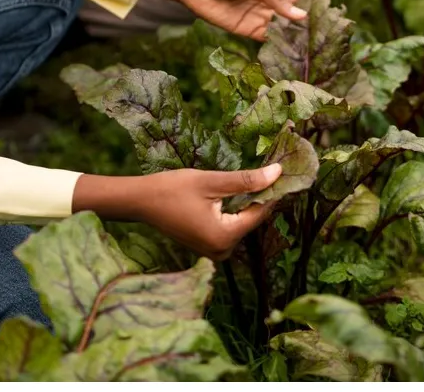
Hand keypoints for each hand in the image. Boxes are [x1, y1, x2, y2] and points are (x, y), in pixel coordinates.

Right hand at [138, 164, 282, 259]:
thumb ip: (246, 180)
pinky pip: (230, 227)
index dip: (272, 191)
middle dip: (259, 197)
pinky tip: (235, 193)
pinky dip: (234, 211)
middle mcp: (222, 251)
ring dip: (247, 203)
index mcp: (224, 237)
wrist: (141, 202)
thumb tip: (278, 173)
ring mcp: (214, 251)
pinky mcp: (207, 247)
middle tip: (270, 172)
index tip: (282, 172)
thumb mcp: (211, 181)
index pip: (260, 213)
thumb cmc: (172, 190)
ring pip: (241, 223)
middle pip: (251, 220)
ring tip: (254, 179)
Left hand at [178, 0, 306, 40]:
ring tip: (306, 46)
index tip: (324, 20)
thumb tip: (301, 16)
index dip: (306, 9)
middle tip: (318, 38)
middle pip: (287, 18)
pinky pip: (263, 38)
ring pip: (277, 29)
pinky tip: (285, 48)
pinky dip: (273, 43)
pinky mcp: (244, 30)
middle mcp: (266, 4)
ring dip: (288, 37)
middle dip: (299, 27)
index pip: (294, 1)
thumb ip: (277, 0)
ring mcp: (256, 17)